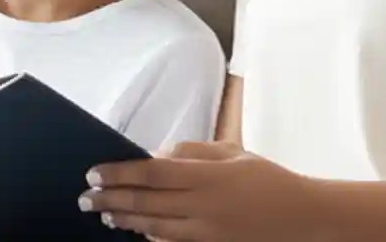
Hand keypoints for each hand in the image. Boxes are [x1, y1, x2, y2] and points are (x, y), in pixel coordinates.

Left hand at [79, 141, 322, 241]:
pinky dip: (149, 237)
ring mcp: (205, 232)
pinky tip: (135, 231)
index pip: (152, 172)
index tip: (95, 172)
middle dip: (111, 200)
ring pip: (153, 227)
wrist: (301, 218)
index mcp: (208, 176)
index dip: (120, 173)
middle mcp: (202, 205)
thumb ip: (192, 151)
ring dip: (124, 220)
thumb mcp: (232, 152)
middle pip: (146, 202)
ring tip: (103, 215)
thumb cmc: (266, 178)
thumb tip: (156, 154)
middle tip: (84, 198)